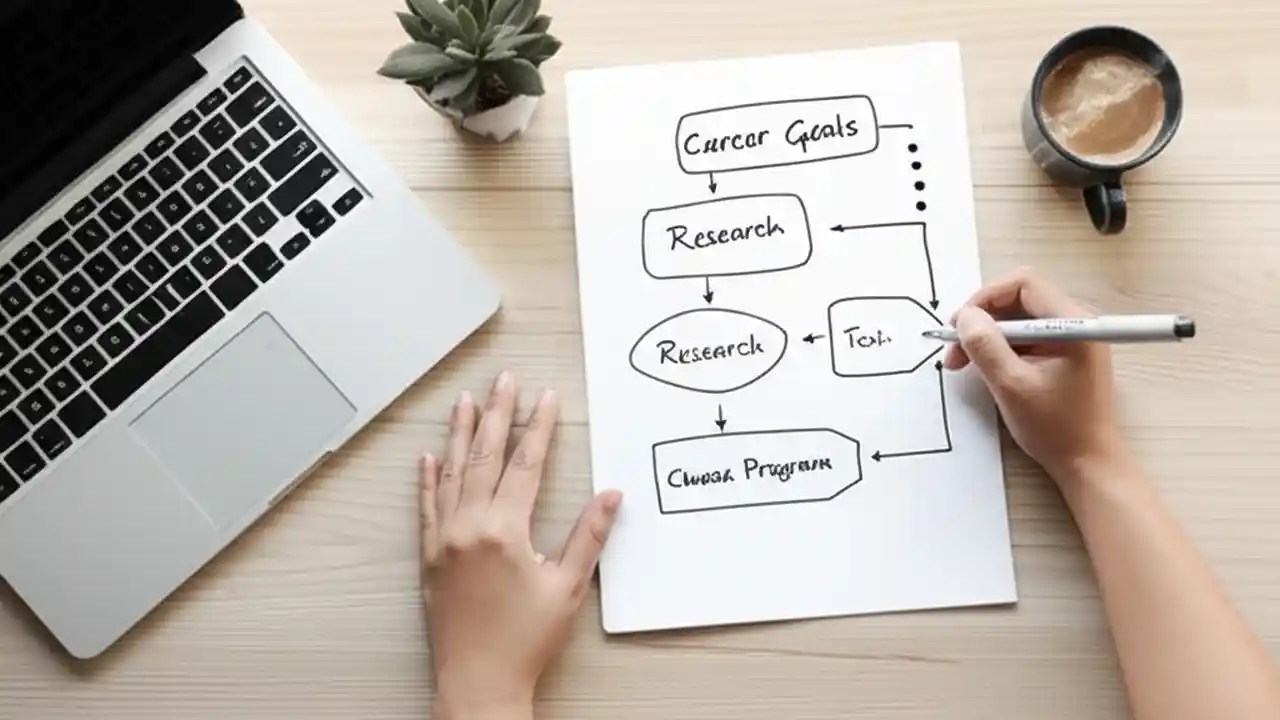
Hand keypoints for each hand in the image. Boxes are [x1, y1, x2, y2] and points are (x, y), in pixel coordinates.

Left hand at [419, 372, 622, 719]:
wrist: (478, 682)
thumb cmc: (524, 642)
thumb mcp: (567, 588)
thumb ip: (589, 536)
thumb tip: (612, 496)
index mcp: (504, 530)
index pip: (525, 464)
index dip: (538, 427)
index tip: (546, 399)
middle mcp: (468, 527)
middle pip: (485, 457)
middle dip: (498, 414)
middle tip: (505, 381)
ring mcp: (444, 540)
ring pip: (452, 473)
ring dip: (460, 434)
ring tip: (466, 402)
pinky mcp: (429, 556)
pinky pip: (426, 507)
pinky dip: (428, 479)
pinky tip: (430, 456)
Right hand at [943, 269, 1128, 485]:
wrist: (1088, 463)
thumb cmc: (1055, 428)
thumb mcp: (1011, 385)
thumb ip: (985, 346)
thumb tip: (964, 317)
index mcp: (1072, 323)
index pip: (1023, 284)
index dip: (985, 299)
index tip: (960, 327)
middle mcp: (1075, 322)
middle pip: (1018, 299)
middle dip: (981, 321)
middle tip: (954, 350)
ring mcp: (1071, 338)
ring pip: (1018, 320)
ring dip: (987, 337)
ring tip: (963, 364)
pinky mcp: (1064, 354)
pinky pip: (1026, 339)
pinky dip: (1001, 349)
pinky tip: (986, 370)